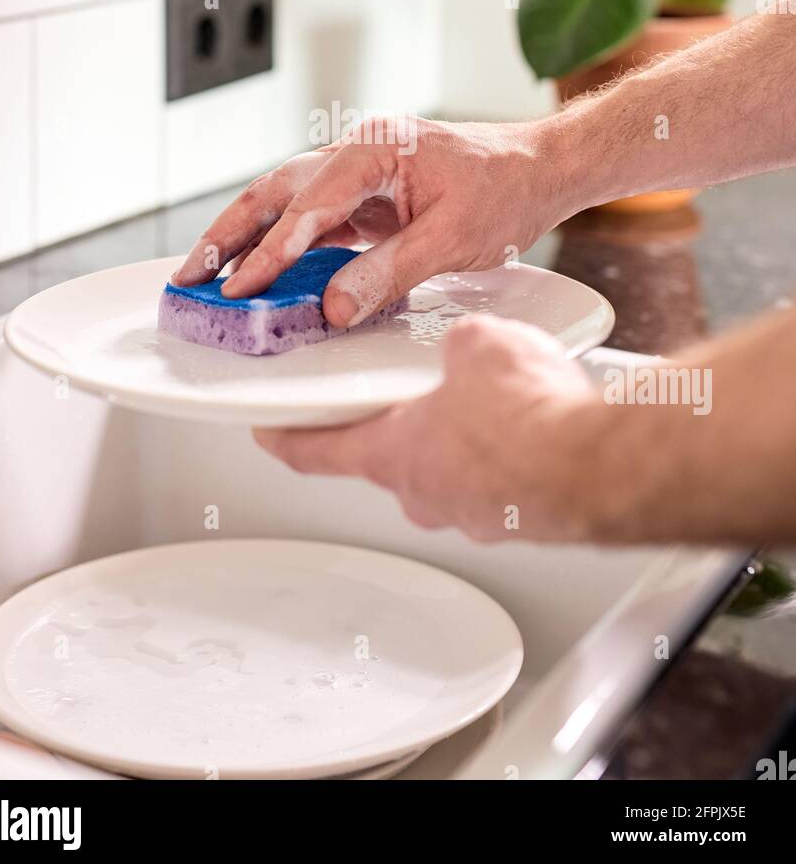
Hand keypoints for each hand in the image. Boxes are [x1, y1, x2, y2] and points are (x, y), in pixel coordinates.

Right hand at [173, 116, 564, 327]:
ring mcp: (358, 173)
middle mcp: (358, 152)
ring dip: (246, 237)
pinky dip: (281, 246)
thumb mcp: (453, 239)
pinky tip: (258, 273)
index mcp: (376, 148)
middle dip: (230, 233)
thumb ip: (391, 271)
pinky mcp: (364, 197)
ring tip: (206, 274)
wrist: (539, 171)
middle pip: (276, 191)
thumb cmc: (505, 190)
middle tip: (191, 274)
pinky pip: (311, 220)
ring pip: (285, 202)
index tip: (241, 285)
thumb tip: (335, 306)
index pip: (310, 202)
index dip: (273, 249)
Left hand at [254, 317, 601, 542]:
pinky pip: (498, 481)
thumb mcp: (475, 344)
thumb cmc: (528, 416)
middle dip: (405, 420)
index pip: (315, 449)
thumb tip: (466, 347)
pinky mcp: (517, 520)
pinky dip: (507, 455)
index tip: (267, 429)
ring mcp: (472, 514)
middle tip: (421, 389)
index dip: (286, 435)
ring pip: (451, 470)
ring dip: (463, 439)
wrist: (596, 462)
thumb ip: (455, 345)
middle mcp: (426, 494)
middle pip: (391, 455)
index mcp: (394, 452)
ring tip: (497, 399)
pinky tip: (532, 422)